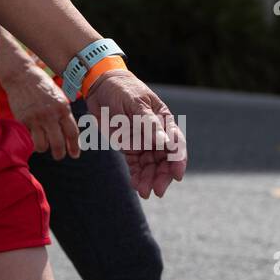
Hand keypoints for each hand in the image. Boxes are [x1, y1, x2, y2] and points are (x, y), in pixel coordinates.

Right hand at [2, 63, 79, 159]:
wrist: (22, 75)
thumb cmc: (42, 86)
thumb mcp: (59, 97)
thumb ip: (64, 114)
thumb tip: (68, 135)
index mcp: (63, 108)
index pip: (72, 133)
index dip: (75, 147)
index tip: (75, 154)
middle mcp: (50, 115)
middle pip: (58, 144)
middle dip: (60, 154)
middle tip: (59, 156)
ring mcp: (36, 119)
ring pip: (42, 146)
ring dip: (44, 149)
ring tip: (44, 146)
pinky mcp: (23, 120)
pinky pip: (30, 138)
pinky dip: (32, 140)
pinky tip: (33, 136)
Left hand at [84, 70, 186, 197]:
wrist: (100, 87)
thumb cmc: (122, 89)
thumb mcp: (135, 103)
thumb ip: (148, 123)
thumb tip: (163, 141)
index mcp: (163, 121)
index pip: (176, 143)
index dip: (178, 160)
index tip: (177, 175)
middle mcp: (156, 134)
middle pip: (165, 159)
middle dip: (163, 176)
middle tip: (157, 191)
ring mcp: (143, 142)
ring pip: (151, 166)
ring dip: (149, 179)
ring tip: (143, 192)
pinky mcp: (129, 148)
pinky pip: (136, 165)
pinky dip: (137, 176)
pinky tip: (136, 185)